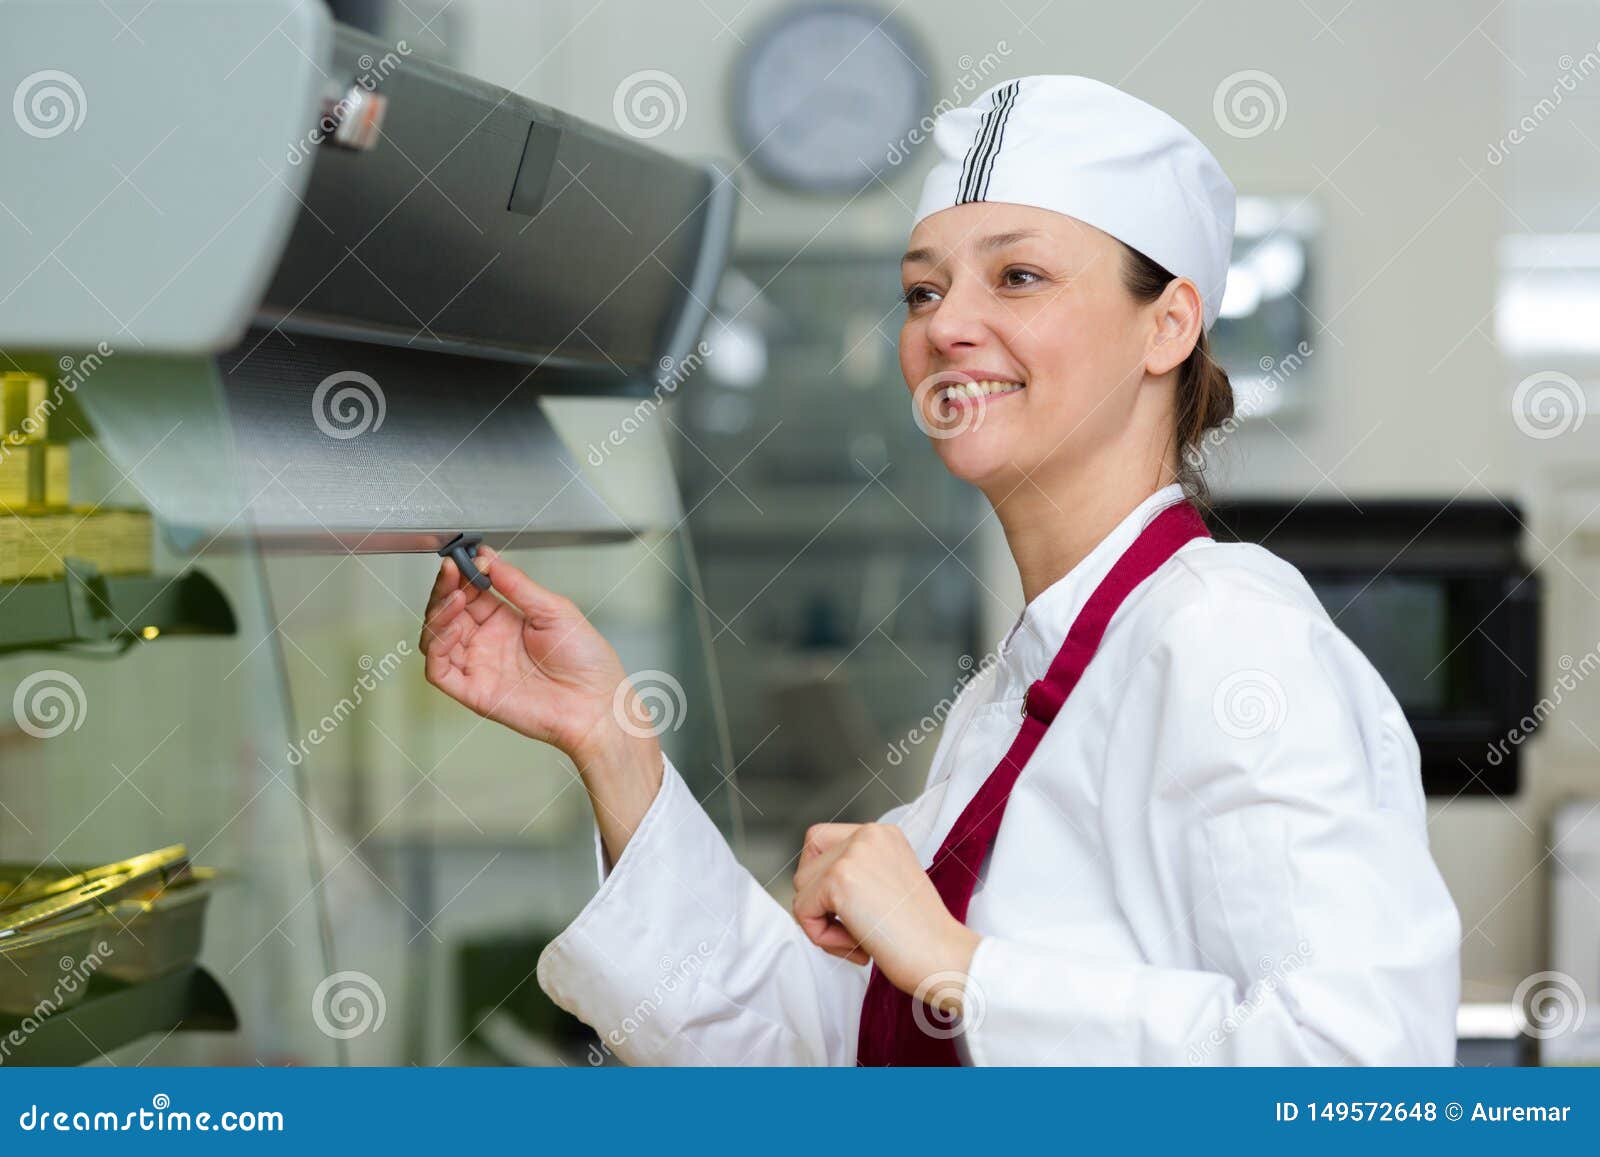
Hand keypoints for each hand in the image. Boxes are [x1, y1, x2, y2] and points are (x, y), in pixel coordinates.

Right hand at [419, 547, 649, 773]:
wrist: (597, 704)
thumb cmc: (587, 663)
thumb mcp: (555, 610)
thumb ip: (518, 585)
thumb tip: (489, 558)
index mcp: (506, 621)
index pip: (470, 592)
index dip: (462, 574)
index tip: (463, 556)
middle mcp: (488, 643)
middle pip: (448, 612)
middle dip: (445, 588)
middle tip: (450, 570)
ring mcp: (479, 667)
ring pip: (436, 638)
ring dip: (438, 614)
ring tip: (454, 596)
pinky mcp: (474, 692)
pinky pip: (439, 671)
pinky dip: (436, 648)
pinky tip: (450, 630)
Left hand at [791, 823, 979, 1007]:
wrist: (944, 956)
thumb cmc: (921, 935)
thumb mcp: (888, 885)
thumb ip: (856, 874)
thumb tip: (812, 887)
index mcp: (882, 833)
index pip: (820, 842)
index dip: (820, 879)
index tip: (847, 910)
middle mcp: (867, 834)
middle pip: (806, 867)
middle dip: (821, 907)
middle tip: (857, 932)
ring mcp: (852, 854)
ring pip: (802, 891)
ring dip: (823, 925)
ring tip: (861, 940)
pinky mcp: (839, 880)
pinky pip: (803, 912)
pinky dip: (822, 939)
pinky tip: (859, 947)